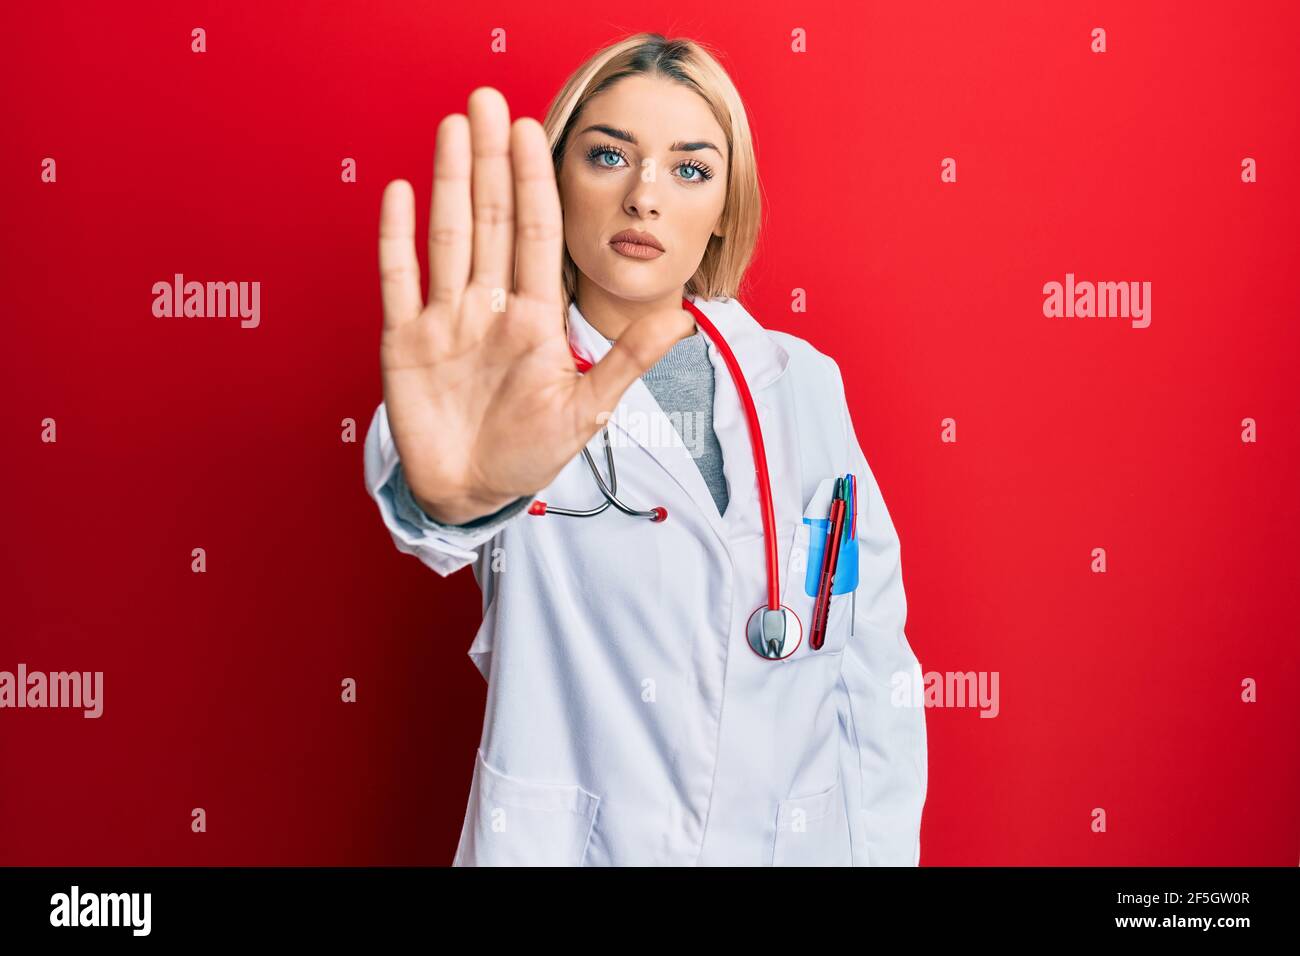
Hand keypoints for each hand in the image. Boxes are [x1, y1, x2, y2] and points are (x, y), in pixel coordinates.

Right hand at [377, 87, 691, 523]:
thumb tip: (684, 319)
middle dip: (490, 162)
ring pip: (448, 236)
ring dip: (450, 182)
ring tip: (454, 127)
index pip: (536, 235)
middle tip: (489, 101)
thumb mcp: (586, 409)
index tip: (537, 133)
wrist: (472, 493)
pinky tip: (402, 192)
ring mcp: (446, 319)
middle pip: (490, 220)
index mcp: (534, 317)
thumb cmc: (529, 453)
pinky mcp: (406, 340)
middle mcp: (490, 306)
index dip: (534, 184)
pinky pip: (399, 279)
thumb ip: (627, 361)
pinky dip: (397, 238)